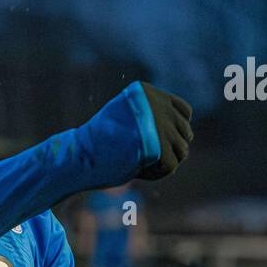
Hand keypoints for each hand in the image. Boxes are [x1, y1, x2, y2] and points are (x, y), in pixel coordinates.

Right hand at [78, 82, 192, 187]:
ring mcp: (158, 124)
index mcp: (146, 92)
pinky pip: (171, 165)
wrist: (79, 157)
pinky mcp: (159, 146)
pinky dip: (157, 174)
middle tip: (144, 156)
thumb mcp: (126, 120)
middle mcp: (156, 104)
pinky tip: (138, 171)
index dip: (173, 130)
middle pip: (185, 132)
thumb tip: (187, 133)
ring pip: (181, 151)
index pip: (184, 111)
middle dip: (169, 148)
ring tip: (140, 163)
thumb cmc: (98, 143)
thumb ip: (152, 118)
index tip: (152, 141)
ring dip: (163, 162)